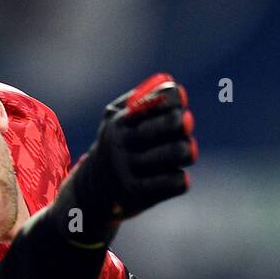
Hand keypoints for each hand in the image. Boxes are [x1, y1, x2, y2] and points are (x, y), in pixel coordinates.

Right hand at [56, 73, 196, 245]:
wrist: (91, 190)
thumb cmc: (115, 146)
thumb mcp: (115, 119)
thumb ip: (139, 99)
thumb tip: (171, 87)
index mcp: (120, 120)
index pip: (161, 98)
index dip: (176, 99)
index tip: (178, 104)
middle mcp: (122, 142)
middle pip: (173, 121)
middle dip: (184, 123)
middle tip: (185, 126)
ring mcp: (128, 167)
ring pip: (178, 150)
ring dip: (188, 151)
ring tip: (185, 152)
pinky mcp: (136, 191)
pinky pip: (175, 181)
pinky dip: (181, 178)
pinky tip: (176, 175)